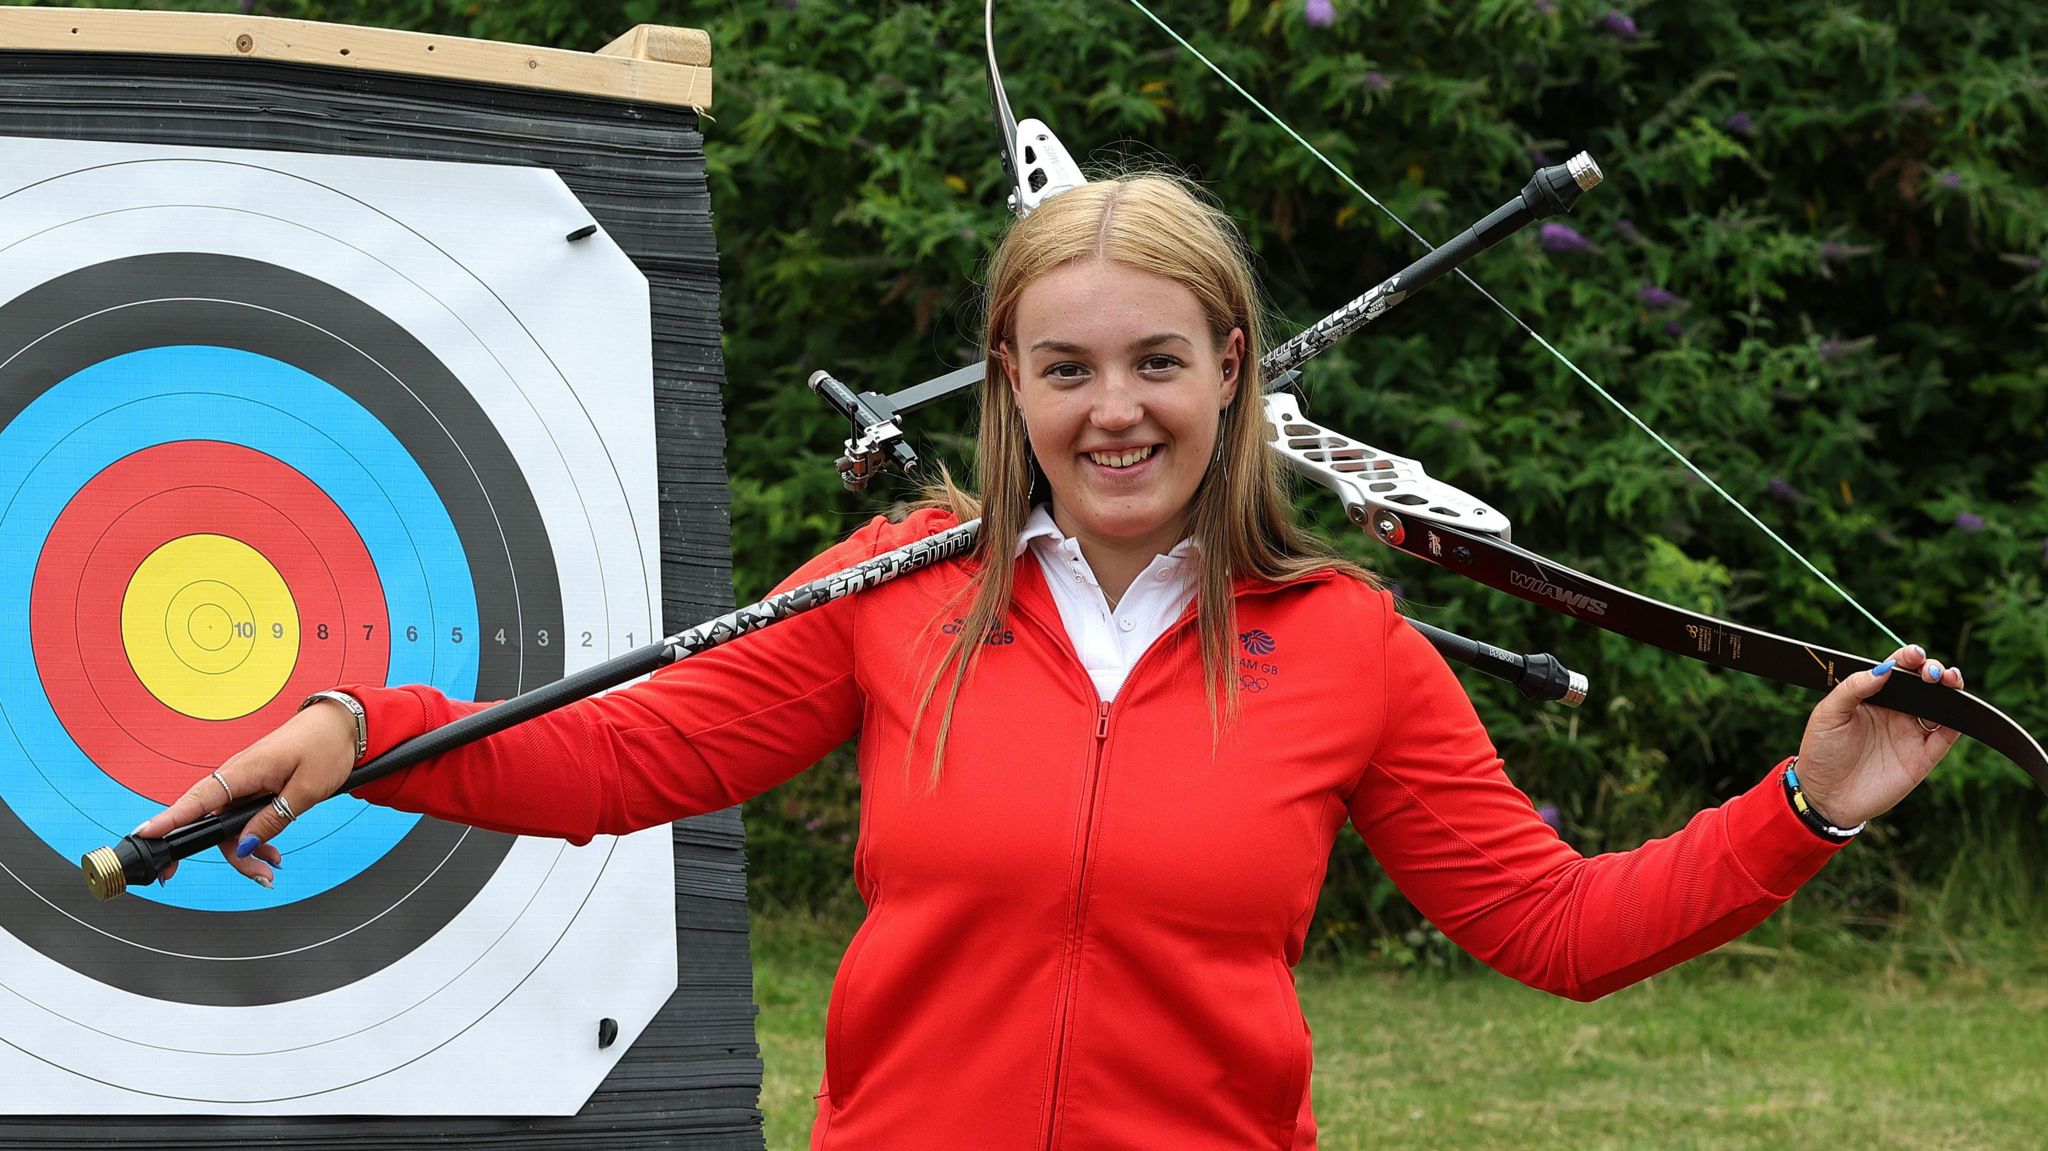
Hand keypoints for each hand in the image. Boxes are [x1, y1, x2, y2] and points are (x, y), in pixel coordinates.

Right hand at [132, 699, 359, 886]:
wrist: (340, 725)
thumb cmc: (324, 748)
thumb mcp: (305, 790)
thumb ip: (274, 819)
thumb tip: (247, 844)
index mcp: (243, 771)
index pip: (197, 800)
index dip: (168, 820)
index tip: (144, 836)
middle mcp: (236, 777)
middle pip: (213, 824)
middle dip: (230, 855)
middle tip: (257, 876)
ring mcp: (243, 784)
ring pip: (229, 827)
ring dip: (248, 851)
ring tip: (274, 866)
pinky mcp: (253, 788)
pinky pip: (243, 820)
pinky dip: (256, 838)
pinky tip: (272, 853)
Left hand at [1795, 645, 1963, 828]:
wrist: (1825, 796)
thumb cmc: (1821, 751)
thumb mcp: (1828, 715)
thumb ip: (1853, 689)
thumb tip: (1885, 669)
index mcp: (1873, 697)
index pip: (1896, 670)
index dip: (1908, 658)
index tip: (1913, 654)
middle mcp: (1896, 711)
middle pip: (1924, 683)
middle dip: (1933, 670)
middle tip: (1930, 671)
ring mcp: (1911, 733)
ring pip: (1942, 705)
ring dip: (1950, 689)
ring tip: (1947, 680)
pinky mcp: (1923, 756)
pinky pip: (1948, 734)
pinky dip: (1961, 719)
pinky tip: (1960, 708)